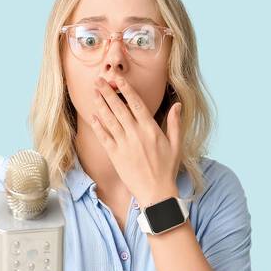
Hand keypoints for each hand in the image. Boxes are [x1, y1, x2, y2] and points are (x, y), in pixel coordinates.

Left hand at [88, 75, 183, 205]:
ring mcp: (124, 145)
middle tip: (98, 80)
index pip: (136, 103)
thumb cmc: (167, 169)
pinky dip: (98, 126)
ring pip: (109, 120)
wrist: (156, 193)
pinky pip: (104, 137)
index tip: (118, 78)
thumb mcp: (176, 145)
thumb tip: (177, 105)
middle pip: (119, 108)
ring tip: (93, 93)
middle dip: (108, 92)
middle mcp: (136, 134)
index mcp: (150, 129)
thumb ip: (175, 123)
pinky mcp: (115, 156)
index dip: (126, 89)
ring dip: (100, 105)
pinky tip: (92, 116)